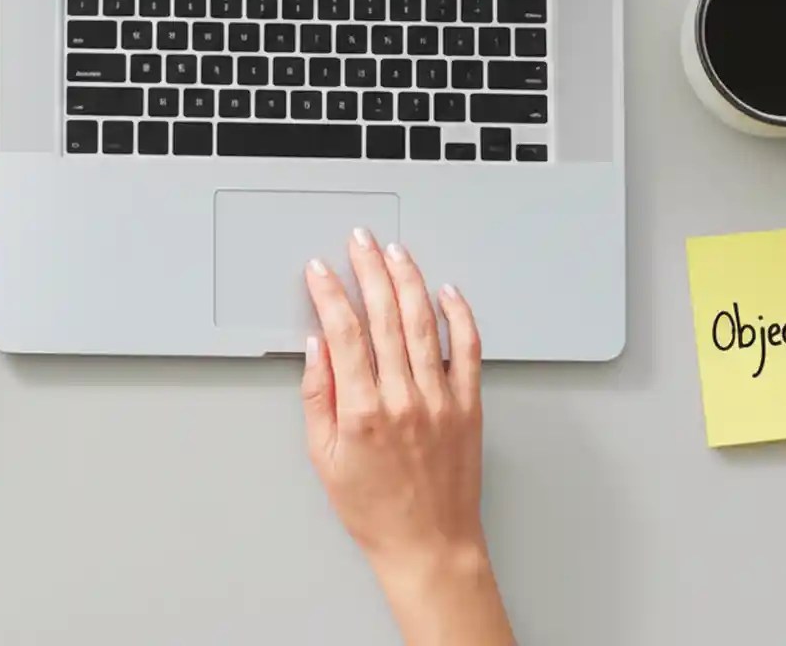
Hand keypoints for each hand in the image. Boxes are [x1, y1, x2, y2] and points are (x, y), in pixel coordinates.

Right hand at [301, 230, 513, 645]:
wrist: (429, 544)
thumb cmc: (376, 510)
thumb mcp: (324, 459)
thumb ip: (318, 398)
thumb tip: (316, 349)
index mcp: (363, 411)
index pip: (343, 332)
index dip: (329, 293)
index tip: (320, 271)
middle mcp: (404, 398)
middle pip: (383, 315)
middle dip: (368, 270)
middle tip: (359, 241)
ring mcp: (441, 399)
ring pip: (423, 322)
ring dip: (408, 280)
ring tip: (395, 252)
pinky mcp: (468, 405)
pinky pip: (466, 348)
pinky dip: (458, 315)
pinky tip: (447, 292)